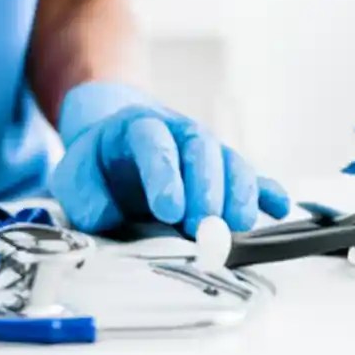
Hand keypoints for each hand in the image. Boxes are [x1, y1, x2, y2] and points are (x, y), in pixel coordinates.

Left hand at [48, 82, 289, 235]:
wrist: (114, 140)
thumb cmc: (97, 166)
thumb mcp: (74, 178)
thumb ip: (85, 197)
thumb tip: (106, 216)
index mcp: (138, 129)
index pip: (155, 144)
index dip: (165, 176)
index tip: (169, 210)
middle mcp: (179, 134)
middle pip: (201, 149)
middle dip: (208, 187)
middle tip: (207, 224)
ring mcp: (206, 151)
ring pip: (231, 161)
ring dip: (240, 192)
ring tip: (239, 225)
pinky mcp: (224, 173)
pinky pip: (252, 177)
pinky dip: (267, 192)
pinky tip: (280, 208)